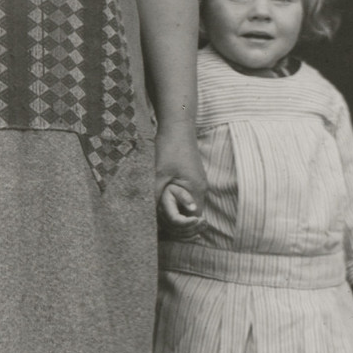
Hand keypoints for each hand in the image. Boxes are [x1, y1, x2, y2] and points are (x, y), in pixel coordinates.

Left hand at [155, 125, 206, 241]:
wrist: (177, 126)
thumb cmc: (169, 148)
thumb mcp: (159, 175)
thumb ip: (158, 197)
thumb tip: (152, 217)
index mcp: (195, 190)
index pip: (193, 220)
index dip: (180, 226)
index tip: (164, 224)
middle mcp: (200, 188)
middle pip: (191, 215)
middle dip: (177, 220)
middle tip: (159, 218)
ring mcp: (197, 182)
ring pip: (188, 206)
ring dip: (175, 210)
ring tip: (159, 207)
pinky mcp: (192, 177)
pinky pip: (186, 196)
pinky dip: (176, 201)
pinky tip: (163, 197)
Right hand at [158, 181, 203, 241]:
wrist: (171, 196)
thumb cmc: (175, 191)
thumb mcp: (179, 190)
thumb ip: (185, 197)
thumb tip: (193, 208)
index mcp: (163, 208)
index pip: (174, 220)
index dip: (186, 222)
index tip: (197, 219)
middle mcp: (162, 219)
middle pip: (178, 229)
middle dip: (193, 227)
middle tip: (205, 221)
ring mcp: (164, 226)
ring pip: (179, 235)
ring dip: (193, 232)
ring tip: (205, 225)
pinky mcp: (169, 230)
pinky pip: (178, 238)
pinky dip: (189, 239)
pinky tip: (199, 236)